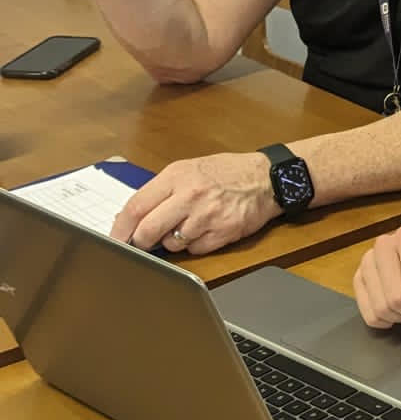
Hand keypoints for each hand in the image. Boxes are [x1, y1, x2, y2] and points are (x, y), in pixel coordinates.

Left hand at [110, 152, 281, 256]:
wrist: (266, 178)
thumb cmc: (226, 172)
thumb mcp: (188, 170)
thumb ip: (161, 190)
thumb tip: (130, 217)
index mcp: (177, 176)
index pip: (136, 206)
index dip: (120, 227)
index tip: (114, 240)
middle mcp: (190, 195)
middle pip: (148, 230)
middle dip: (141, 242)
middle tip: (142, 243)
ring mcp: (206, 216)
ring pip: (172, 243)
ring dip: (172, 241)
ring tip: (187, 226)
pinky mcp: (222, 232)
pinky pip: (195, 250)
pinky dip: (194, 246)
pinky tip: (204, 230)